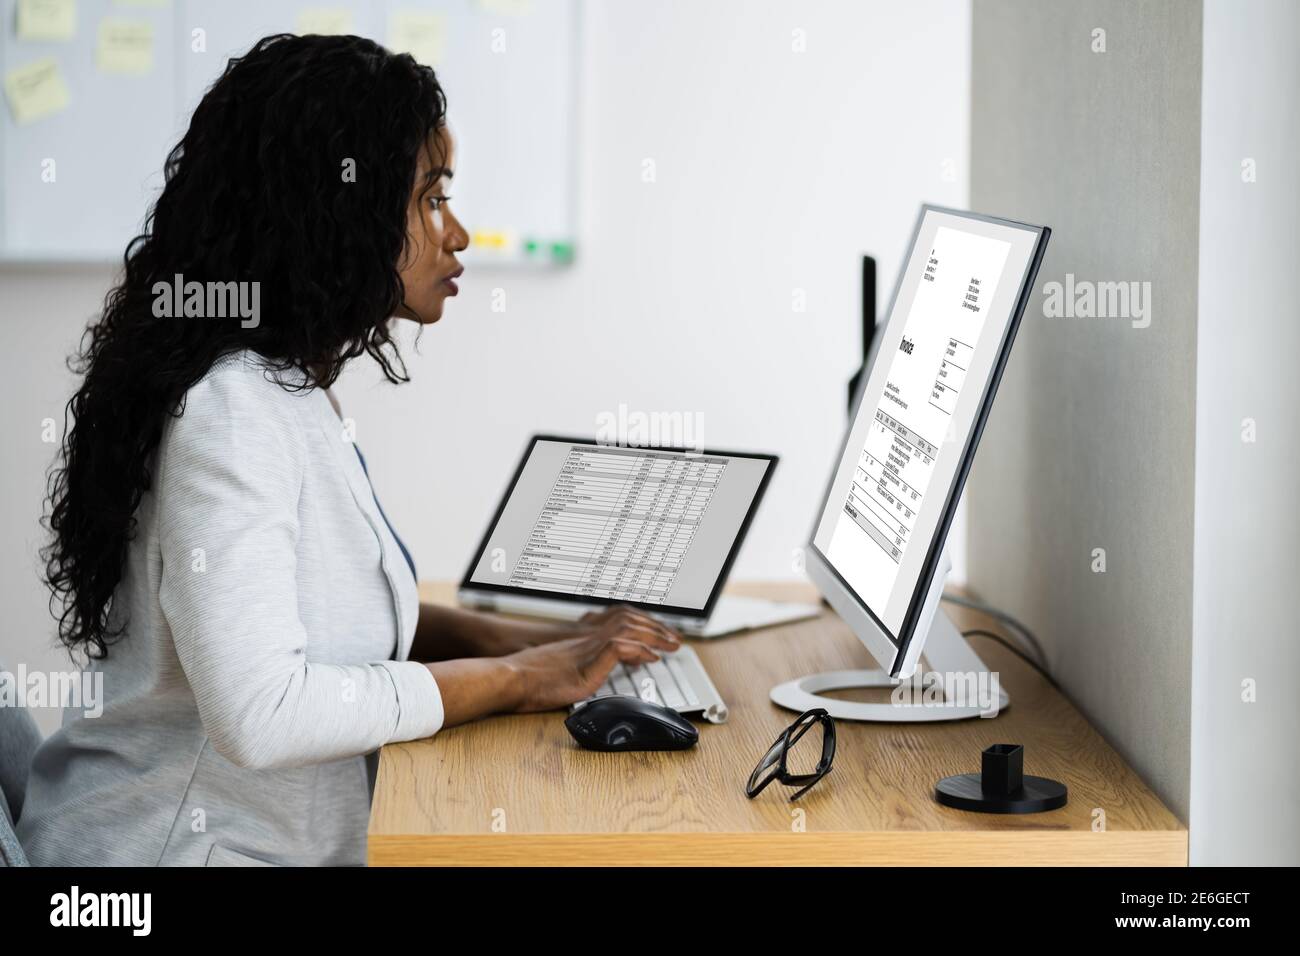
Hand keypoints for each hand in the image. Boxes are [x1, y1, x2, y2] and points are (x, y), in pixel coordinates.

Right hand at [504, 606, 682, 711]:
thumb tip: (585, 678)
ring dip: (654, 636)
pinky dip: (638, 650)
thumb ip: (575, 668)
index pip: (618, 622)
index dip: (642, 625)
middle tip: (675, 638)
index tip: (659, 635)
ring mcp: (586, 649)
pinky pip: (618, 648)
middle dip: (656, 628)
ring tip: (671, 645)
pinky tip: (651, 657)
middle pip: (628, 621)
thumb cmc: (525, 679)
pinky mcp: (585, 664)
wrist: (508, 678)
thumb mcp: (557, 669)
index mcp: (581, 640)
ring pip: (628, 630)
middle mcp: (586, 639)